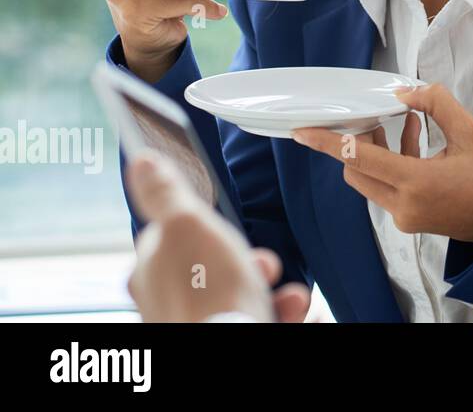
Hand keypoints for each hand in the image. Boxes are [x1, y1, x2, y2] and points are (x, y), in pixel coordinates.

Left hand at [125, 150, 310, 322]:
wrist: (231, 349)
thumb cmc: (207, 294)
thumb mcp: (188, 225)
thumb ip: (168, 194)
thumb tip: (143, 162)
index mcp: (151, 271)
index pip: (174, 235)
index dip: (206, 228)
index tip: (224, 230)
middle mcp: (167, 302)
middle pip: (216, 264)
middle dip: (250, 260)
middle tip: (261, 265)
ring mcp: (196, 320)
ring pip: (243, 291)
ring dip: (273, 287)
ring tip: (286, 295)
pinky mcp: (226, 334)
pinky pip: (262, 315)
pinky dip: (282, 310)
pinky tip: (290, 308)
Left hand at [293, 84, 472, 244]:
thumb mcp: (470, 132)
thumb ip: (436, 104)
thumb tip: (406, 92)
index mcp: (415, 183)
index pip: (359, 158)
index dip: (328, 143)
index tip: (303, 133)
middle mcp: (403, 205)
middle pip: (357, 172)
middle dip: (356, 143)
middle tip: (371, 116)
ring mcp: (406, 216)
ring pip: (370, 181)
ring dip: (376, 152)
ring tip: (398, 121)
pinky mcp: (411, 220)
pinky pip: (387, 189)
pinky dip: (392, 164)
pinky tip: (413, 138)